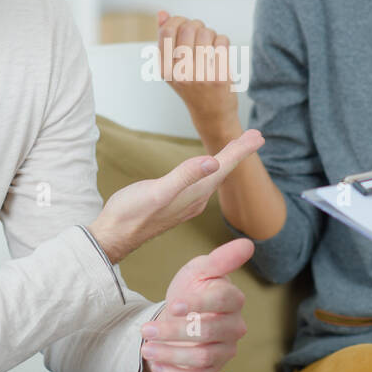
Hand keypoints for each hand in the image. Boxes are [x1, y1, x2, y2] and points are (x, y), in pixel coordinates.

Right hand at [87, 129, 264, 264]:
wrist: (114, 236)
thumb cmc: (132, 213)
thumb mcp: (158, 192)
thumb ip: (186, 176)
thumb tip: (213, 161)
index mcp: (195, 193)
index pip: (224, 166)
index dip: (241, 150)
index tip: (258, 135)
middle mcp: (196, 199)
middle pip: (223, 170)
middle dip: (239, 152)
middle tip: (255, 136)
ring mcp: (187, 202)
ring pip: (215, 176)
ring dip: (227, 161)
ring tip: (238, 147)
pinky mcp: (177, 203)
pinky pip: (203, 182)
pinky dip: (212, 169)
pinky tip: (210, 168)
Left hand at [139, 237, 252, 371]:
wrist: (181, 313)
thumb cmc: (193, 288)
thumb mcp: (200, 269)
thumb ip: (221, 259)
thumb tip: (248, 244)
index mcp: (233, 299)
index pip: (221, 302)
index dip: (198, 304)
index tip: (172, 305)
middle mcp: (234, 327)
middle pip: (208, 333)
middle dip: (173, 332)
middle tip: (145, 330)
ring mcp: (224, 351)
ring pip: (202, 358)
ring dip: (170, 354)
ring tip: (145, 348)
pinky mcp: (212, 370)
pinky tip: (156, 364)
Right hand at [155, 10, 239, 131]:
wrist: (212, 115)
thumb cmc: (192, 86)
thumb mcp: (173, 66)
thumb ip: (166, 39)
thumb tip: (162, 12)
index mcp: (165, 69)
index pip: (167, 31)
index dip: (178, 20)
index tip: (185, 25)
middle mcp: (180, 73)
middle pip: (188, 28)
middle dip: (197, 25)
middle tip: (201, 34)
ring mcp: (200, 75)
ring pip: (207, 32)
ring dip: (211, 33)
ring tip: (210, 44)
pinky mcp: (219, 76)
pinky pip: (222, 41)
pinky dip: (222, 41)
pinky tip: (219, 51)